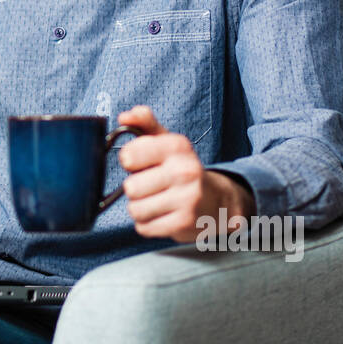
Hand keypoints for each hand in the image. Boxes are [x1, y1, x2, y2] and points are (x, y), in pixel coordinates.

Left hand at [116, 106, 256, 240]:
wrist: (217, 200)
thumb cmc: (182, 168)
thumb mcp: (167, 141)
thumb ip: (144, 122)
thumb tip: (124, 116)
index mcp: (177, 146)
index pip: (129, 155)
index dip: (129, 161)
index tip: (139, 162)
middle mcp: (185, 171)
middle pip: (130, 187)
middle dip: (135, 189)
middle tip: (151, 185)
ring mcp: (187, 199)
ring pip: (135, 209)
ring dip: (140, 208)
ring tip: (156, 201)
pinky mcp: (184, 224)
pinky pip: (144, 227)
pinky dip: (148, 224)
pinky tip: (162, 215)